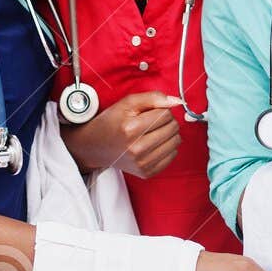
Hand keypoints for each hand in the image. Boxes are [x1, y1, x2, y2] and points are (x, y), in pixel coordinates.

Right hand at [60, 91, 181, 177]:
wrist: (95, 147)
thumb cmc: (112, 122)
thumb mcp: (127, 103)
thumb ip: (152, 97)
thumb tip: (176, 102)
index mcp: (131, 129)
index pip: (165, 114)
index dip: (161, 109)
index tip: (151, 112)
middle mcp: (137, 148)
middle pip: (172, 128)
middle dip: (167, 121)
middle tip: (152, 122)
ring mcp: (142, 163)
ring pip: (175, 142)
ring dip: (169, 134)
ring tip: (153, 132)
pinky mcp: (147, 172)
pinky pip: (172, 156)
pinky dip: (168, 147)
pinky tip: (154, 144)